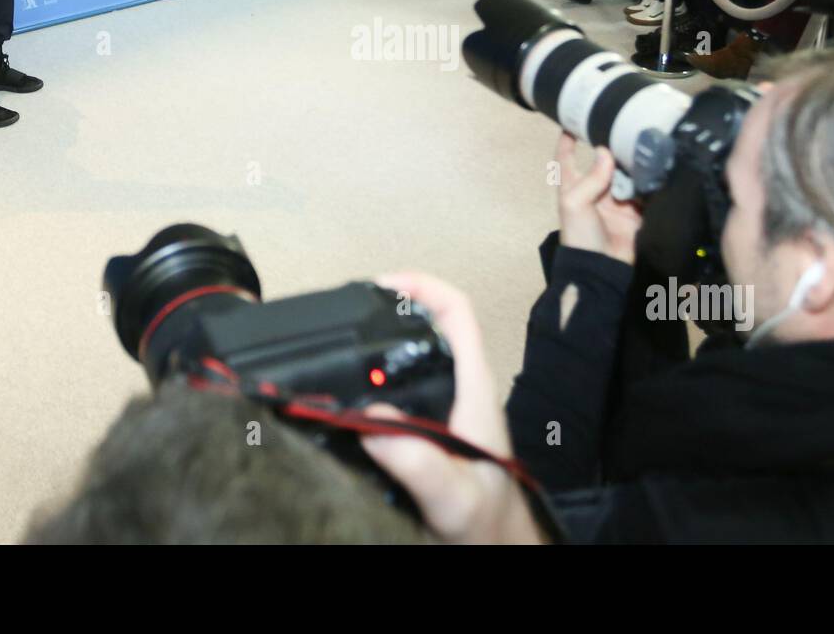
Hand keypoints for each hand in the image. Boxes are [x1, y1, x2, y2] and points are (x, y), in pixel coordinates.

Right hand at [359, 272, 543, 544]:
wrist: (493, 548)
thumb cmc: (486, 524)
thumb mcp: (452, 495)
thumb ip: (417, 460)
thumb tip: (371, 422)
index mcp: (474, 391)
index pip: (458, 315)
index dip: (424, 287)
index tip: (382, 284)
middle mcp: (461, 390)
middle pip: (432, 326)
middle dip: (393, 309)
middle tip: (349, 311)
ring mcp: (447, 408)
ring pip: (416, 356)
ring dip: (382, 343)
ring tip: (341, 343)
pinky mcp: (432, 428)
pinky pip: (402, 389)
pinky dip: (375, 379)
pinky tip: (349, 391)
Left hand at [554, 132, 642, 264]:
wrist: (600, 269)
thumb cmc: (579, 235)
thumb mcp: (575, 204)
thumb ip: (591, 178)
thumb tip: (605, 151)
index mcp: (573, 186)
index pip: (566, 158)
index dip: (567, 140)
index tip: (572, 121)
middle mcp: (595, 190)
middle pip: (604, 162)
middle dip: (614, 148)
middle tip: (627, 129)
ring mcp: (616, 200)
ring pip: (626, 174)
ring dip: (634, 164)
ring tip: (644, 145)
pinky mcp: (634, 212)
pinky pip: (643, 192)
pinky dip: (648, 182)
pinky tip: (656, 167)